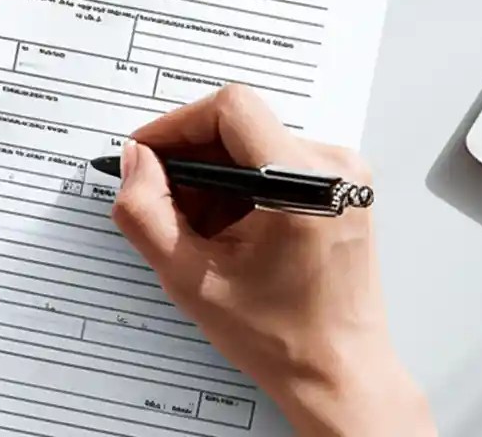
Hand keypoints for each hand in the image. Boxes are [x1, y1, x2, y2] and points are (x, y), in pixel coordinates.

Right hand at [113, 85, 432, 436]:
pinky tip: (231, 232)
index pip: (230, 109)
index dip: (177, 125)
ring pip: (254, 143)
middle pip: (240, 125)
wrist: (339, 372)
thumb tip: (137, 160)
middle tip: (169, 208)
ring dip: (215, 178)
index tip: (148, 155)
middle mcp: (335, 169)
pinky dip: (241, 187)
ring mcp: (345, 176)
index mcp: (305, 184)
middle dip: (192, 161)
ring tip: (203, 232)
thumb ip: (146, 212)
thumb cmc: (279, 337)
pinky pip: (277, 162)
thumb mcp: (188, 277)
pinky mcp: (343, 188)